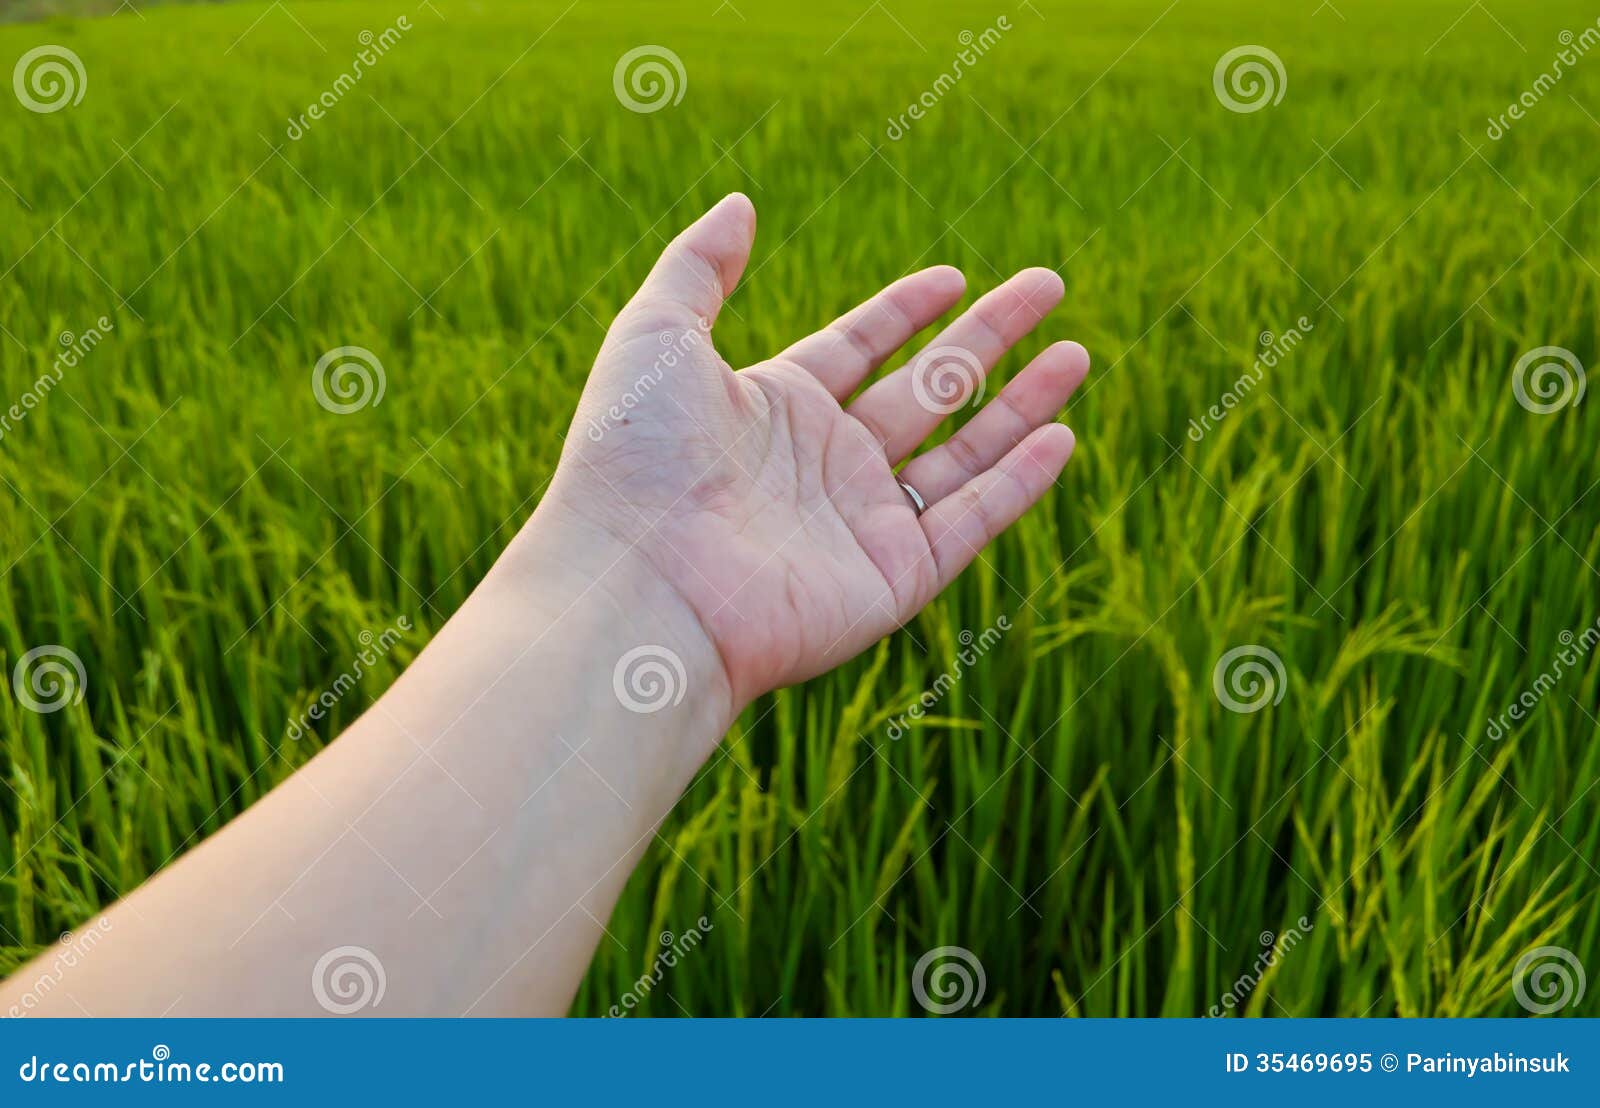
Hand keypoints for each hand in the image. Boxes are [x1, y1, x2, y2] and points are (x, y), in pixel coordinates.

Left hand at [542, 193, 1087, 710]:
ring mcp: (862, 523)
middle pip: (928, 389)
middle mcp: (825, 464)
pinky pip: (971, 522)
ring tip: (1078, 353)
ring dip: (1023, 404)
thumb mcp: (656, 336)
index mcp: (774, 407)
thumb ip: (699, 267)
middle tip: (1048, 285)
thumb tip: (741, 204)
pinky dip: (1019, 483)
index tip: (955, 276)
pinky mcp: (892, 579)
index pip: (858, 348)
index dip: (906, 311)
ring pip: (964, 453)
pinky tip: (1062, 436)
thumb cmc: (633, 459)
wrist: (638, 584)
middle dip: (989, 338)